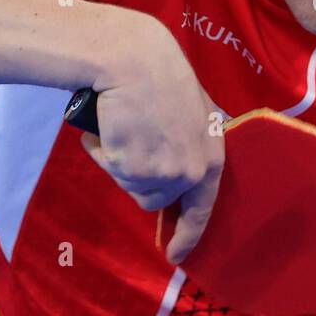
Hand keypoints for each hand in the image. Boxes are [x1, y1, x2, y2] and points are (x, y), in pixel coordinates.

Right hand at [80, 15, 222, 264]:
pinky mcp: (136, 170)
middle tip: (132, 138)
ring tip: (122, 126)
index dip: (188, 234)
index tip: (177, 256)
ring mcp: (165, 173)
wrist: (133, 59)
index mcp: (212, 156)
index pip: (202, 208)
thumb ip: (189, 144)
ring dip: (120, 163)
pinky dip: (103, 153)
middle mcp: (193, 171)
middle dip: (138, 177)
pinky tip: (109, 126)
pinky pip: (111, 171)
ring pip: (131, 186)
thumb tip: (180, 172)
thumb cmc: (159, 75)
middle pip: (155, 199)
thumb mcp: (191, 112)